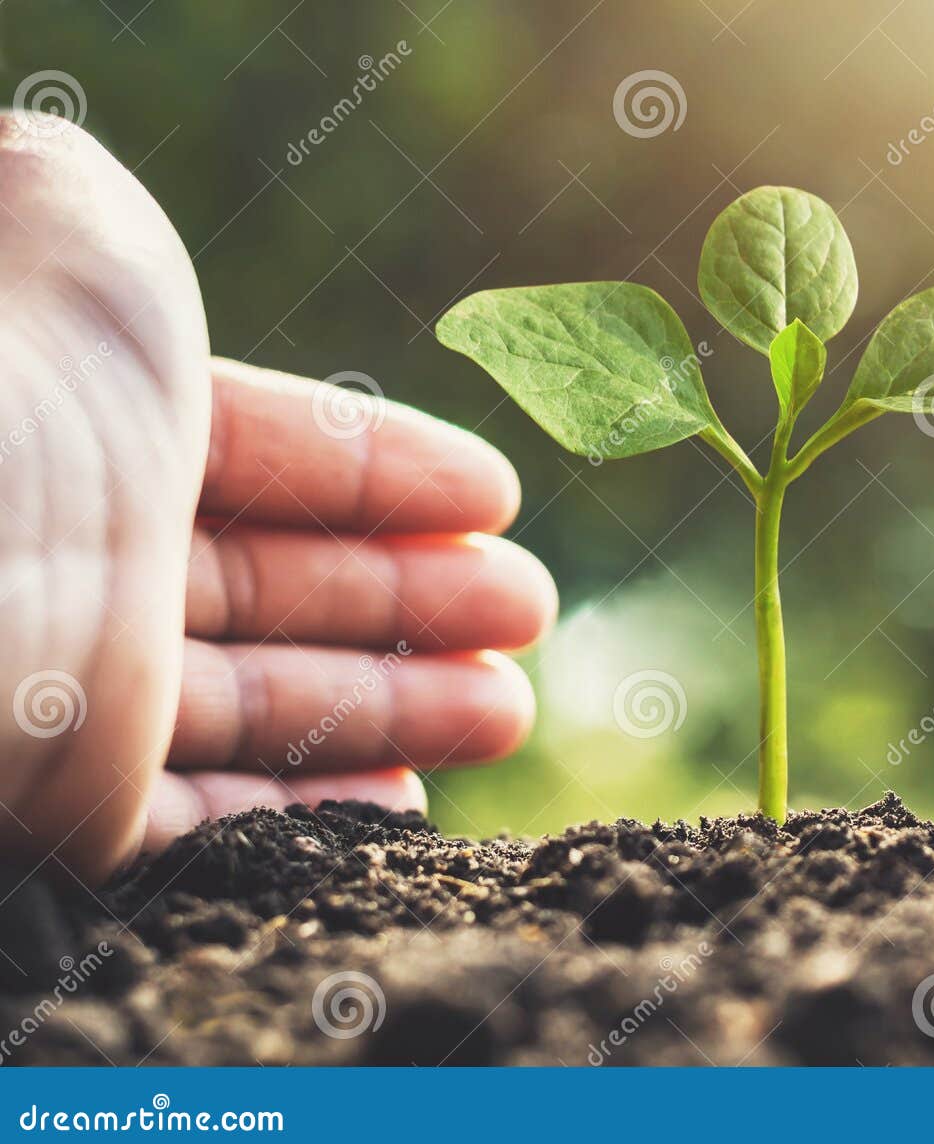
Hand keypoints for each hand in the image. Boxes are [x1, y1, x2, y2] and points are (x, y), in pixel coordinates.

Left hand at [0, 117, 553, 881]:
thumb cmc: (4, 426)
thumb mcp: (76, 261)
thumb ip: (99, 221)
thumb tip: (58, 176)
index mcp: (78, 426)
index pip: (256, 450)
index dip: (386, 469)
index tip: (498, 496)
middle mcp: (71, 560)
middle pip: (277, 584)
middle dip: (418, 597)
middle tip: (530, 612)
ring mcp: (67, 697)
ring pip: (256, 706)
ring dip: (395, 712)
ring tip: (508, 712)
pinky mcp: (64, 819)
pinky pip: (198, 826)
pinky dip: (301, 814)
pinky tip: (400, 803)